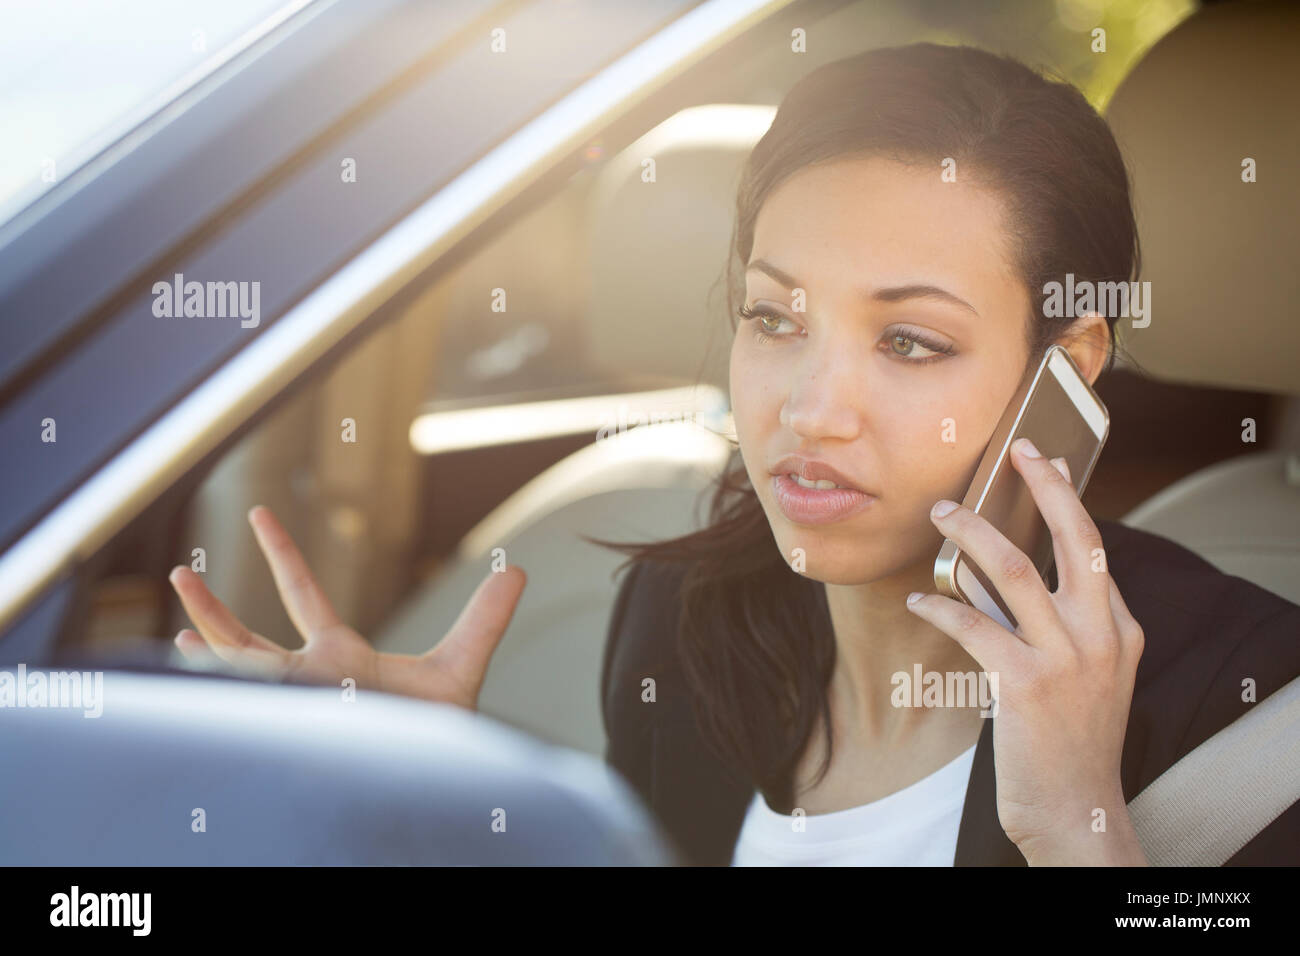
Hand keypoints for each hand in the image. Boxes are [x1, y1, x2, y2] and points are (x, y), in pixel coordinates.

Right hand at [167, 505, 526, 709]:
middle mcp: (304, 679)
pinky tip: (182, 657)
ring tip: (175, 598)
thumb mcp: (460, 666)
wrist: (428, 780)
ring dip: (203, 636)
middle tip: (179, 572)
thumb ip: (484, 619)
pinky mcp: (285, 729)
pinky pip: (238, 704)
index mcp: (338, 655)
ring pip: (232, 668)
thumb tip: (517, 570)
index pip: (301, 594)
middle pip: (246, 636)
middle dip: (212, 606)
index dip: (282, 554)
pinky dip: (210, 682)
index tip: (261, 516)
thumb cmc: (437, 734)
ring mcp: (291, 706)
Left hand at [905, 437, 1147, 864]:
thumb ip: (1064, 625)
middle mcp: (1101, 635)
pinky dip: (940, 605)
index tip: (1047, 464)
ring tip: (940, 512)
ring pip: (1015, 570)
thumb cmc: (1069, 741)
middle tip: (1019, 450)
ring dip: (972, 534)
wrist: (1077, 810)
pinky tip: (919, 600)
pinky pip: (973, 624)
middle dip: (1048, 485)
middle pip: (1077, 538)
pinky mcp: (1026, 684)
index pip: (1095, 548)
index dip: (1068, 500)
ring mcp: (1067, 658)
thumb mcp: (1089, 675)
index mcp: (1120, 629)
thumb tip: (1010, 572)